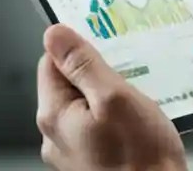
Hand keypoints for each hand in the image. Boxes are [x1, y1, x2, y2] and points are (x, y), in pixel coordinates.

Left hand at [36, 25, 185, 170]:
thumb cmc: (141, 158)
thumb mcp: (116, 98)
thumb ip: (83, 65)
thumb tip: (55, 35)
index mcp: (54, 115)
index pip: (51, 62)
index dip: (79, 52)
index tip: (106, 53)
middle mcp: (54, 136)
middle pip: (67, 84)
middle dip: (97, 77)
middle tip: (127, 81)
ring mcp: (70, 152)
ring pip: (83, 106)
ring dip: (107, 99)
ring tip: (134, 107)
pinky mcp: (88, 162)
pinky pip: (94, 128)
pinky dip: (112, 121)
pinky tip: (133, 126)